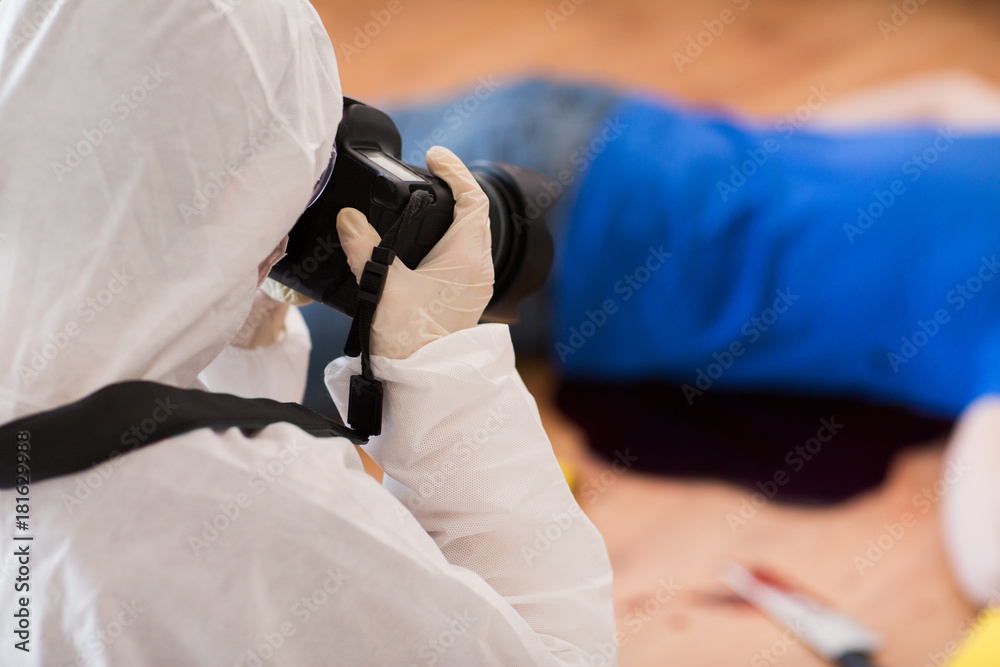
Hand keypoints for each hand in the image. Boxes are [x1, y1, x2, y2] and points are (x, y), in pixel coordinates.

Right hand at [336, 146, 493, 358]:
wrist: (419, 384)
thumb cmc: (409, 341)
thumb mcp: (381, 288)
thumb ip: (364, 247)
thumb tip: (349, 218)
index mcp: (468, 259)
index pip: (474, 200)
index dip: (456, 171)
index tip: (434, 156)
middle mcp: (480, 269)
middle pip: (475, 214)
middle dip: (454, 189)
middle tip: (427, 173)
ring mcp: (475, 285)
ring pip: (471, 235)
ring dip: (451, 215)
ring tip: (422, 200)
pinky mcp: (465, 297)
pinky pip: (463, 255)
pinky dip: (447, 238)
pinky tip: (422, 240)